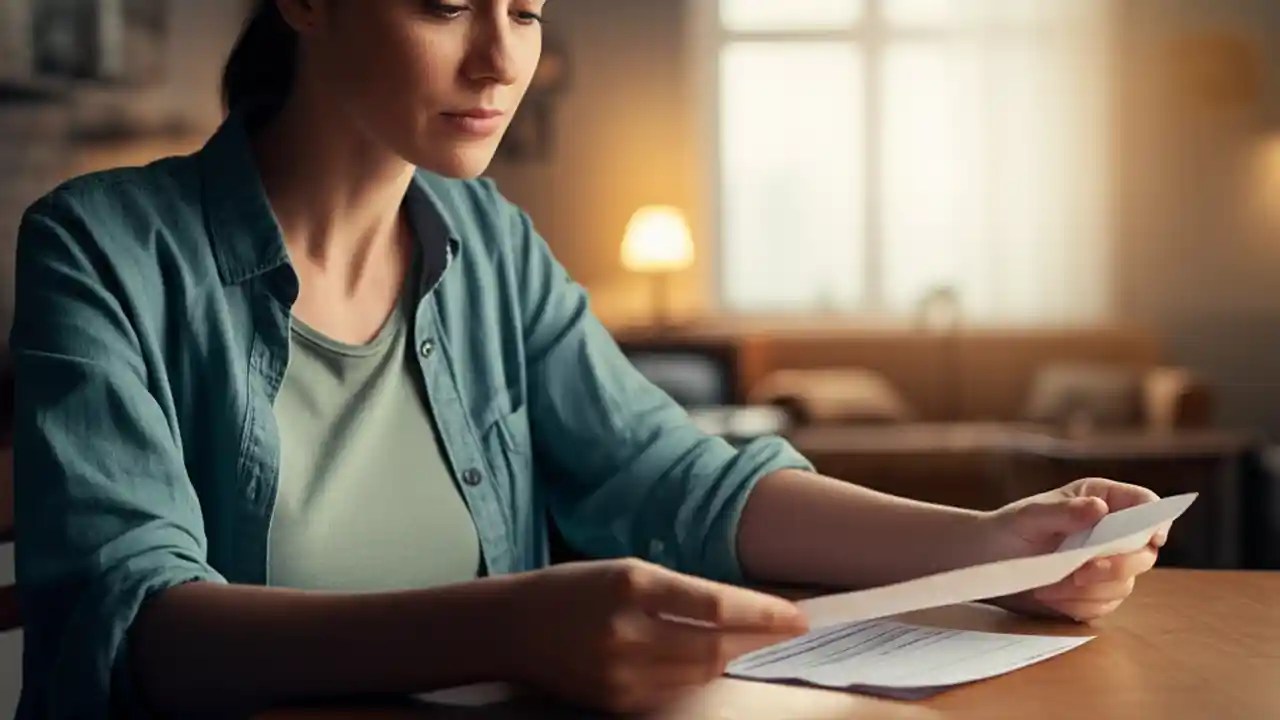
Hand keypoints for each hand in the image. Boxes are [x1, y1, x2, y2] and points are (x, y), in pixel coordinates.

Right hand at [506, 558, 807, 713]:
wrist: (512, 628)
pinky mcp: (616, 702)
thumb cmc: (574, 588)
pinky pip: (674, 692)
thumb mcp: (626, 570)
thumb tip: (740, 610)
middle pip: (715, 646)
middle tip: (791, 630)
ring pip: (700, 674)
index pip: (716, 605)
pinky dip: (699, 676)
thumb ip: (680, 591)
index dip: (763, 613)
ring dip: (733, 658)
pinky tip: (713, 661)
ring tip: (756, 642)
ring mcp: (621, 674)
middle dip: (759, 639)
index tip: (797, 616)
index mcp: (632, 586)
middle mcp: (628, 633)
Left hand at [985, 478, 1165, 621]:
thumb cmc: (1008, 528)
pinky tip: (1052, 597)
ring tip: (1050, 586)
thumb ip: (1064, 512)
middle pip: (1144, 552)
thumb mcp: (1029, 516)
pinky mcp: (1096, 593)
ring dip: (1089, 590)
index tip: (1150, 538)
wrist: (986, 561)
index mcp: (1102, 500)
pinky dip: (1080, 605)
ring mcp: (1107, 564)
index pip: (1146, 505)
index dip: (1155, 520)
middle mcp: (1111, 532)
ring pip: (1125, 583)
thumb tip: (1099, 509)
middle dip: (1117, 566)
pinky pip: (1105, 606)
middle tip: (1081, 573)